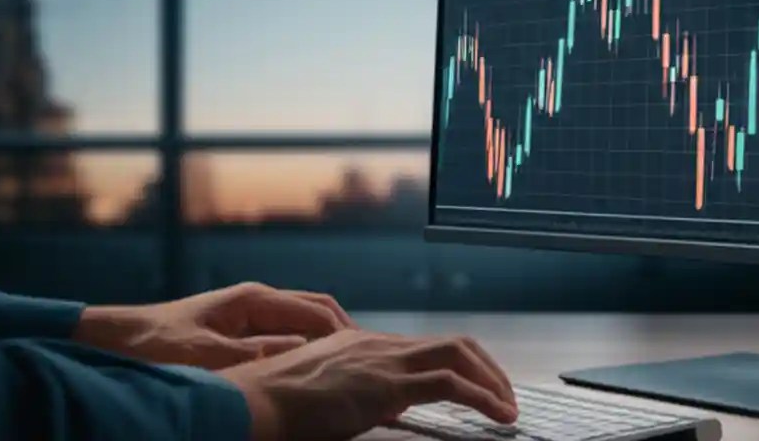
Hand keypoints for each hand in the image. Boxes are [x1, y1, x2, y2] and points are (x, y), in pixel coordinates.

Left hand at [73, 282, 355, 368]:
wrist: (115, 340)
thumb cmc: (155, 347)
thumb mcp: (206, 357)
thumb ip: (257, 355)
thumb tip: (304, 355)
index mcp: (255, 300)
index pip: (318, 314)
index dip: (346, 337)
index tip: (367, 361)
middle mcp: (258, 302)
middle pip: (320, 313)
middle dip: (346, 338)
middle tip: (370, 366)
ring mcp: (251, 315)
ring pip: (306, 325)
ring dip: (329, 345)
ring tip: (350, 373)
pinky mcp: (242, 331)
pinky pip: (287, 338)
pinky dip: (308, 352)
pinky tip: (314, 376)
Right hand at [218, 329, 517, 440]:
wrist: (252, 403)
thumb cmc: (275, 406)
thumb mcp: (326, 396)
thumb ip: (360, 396)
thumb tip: (387, 408)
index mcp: (363, 345)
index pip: (425, 346)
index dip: (460, 365)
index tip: (477, 388)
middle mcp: (378, 344)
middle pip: (453, 343)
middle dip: (487, 369)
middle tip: (504, 397)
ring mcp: (384, 360)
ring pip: (458, 354)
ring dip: (492, 382)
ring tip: (507, 409)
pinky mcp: (386, 384)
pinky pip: (449, 383)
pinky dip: (482, 397)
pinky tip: (497, 415)